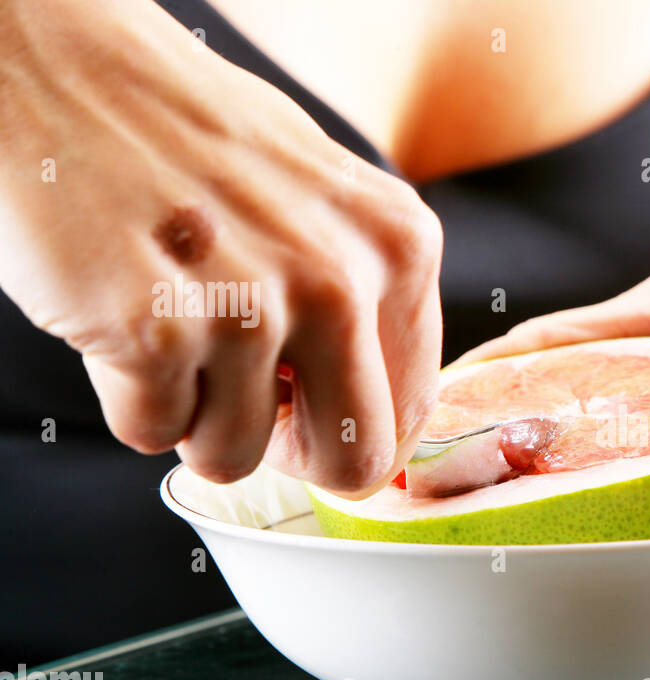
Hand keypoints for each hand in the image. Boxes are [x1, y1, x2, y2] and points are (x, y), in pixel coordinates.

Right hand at [0, 0, 441, 494]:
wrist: (52, 60)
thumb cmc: (181, 129)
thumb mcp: (321, 197)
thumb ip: (366, 298)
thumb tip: (383, 409)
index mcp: (398, 246)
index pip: (410, 411)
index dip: (350, 429)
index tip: (309, 410)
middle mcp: (341, 279)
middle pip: (352, 463)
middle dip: (291, 453)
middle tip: (244, 402)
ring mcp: (251, 307)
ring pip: (236, 458)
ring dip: (195, 416)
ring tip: (170, 328)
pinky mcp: (157, 331)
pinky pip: (152, 434)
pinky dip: (129, 397)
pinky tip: (121, 316)